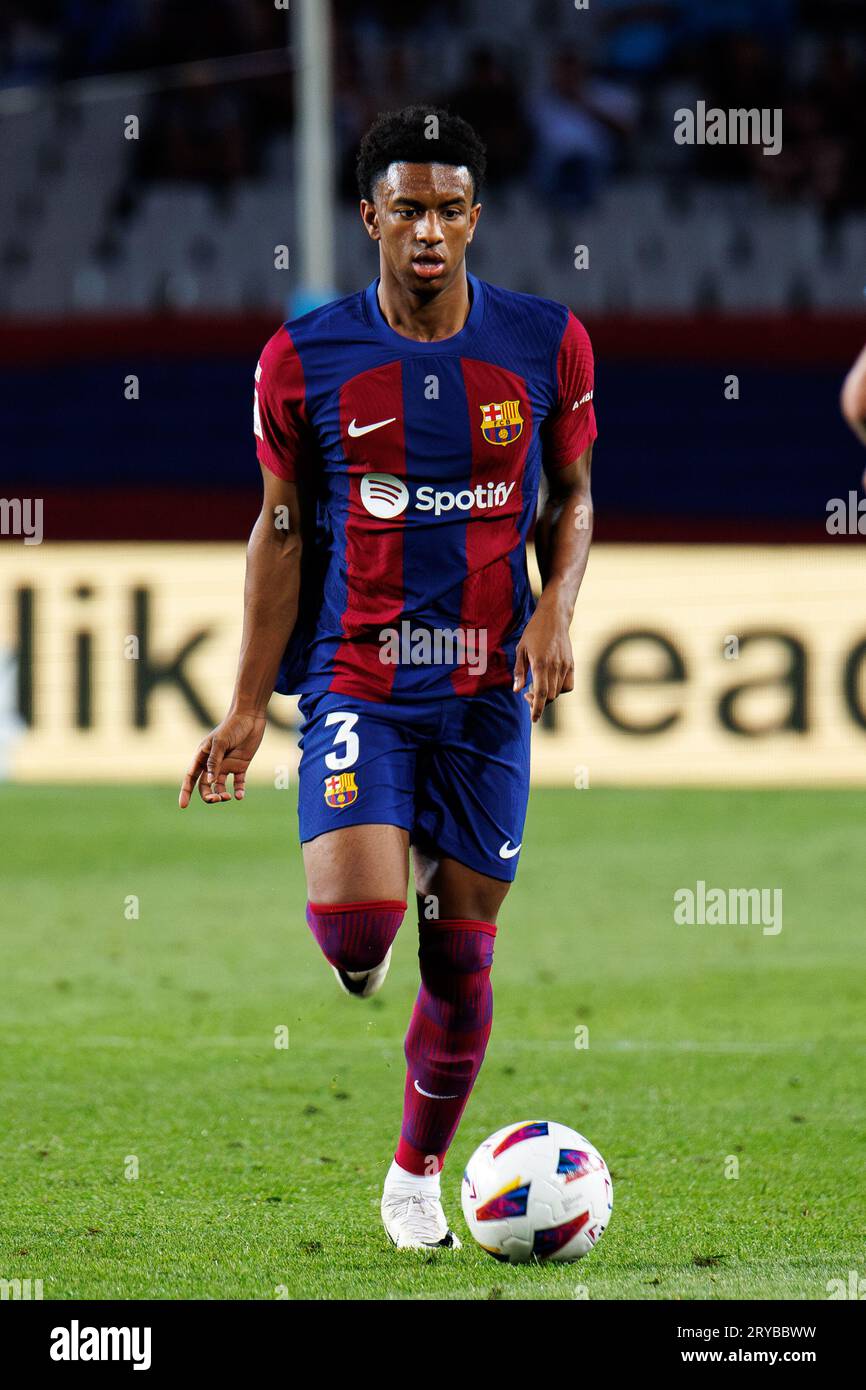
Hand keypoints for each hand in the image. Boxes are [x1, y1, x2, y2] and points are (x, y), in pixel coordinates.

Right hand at [178, 710, 266, 807]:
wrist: (250, 717)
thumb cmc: (232, 726)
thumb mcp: (220, 743)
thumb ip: (214, 762)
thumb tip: (209, 782)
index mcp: (202, 756)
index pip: (191, 777)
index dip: (186, 791)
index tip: (183, 806)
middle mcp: (213, 763)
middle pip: (205, 785)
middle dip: (208, 796)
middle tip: (216, 799)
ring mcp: (227, 765)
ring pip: (220, 787)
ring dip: (222, 795)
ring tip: (229, 797)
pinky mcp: (241, 766)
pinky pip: (237, 783)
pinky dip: (238, 791)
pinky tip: (239, 795)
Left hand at [513, 595, 574, 722]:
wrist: (555, 618)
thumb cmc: (534, 632)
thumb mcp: (521, 650)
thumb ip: (519, 671)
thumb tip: (517, 690)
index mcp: (541, 664)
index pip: (540, 693)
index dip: (537, 708)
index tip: (533, 719)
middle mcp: (555, 667)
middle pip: (550, 696)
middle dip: (538, 702)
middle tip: (527, 696)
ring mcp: (565, 666)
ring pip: (559, 692)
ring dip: (547, 696)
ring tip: (537, 689)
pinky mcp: (572, 664)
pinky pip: (568, 685)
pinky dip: (560, 690)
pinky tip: (550, 684)